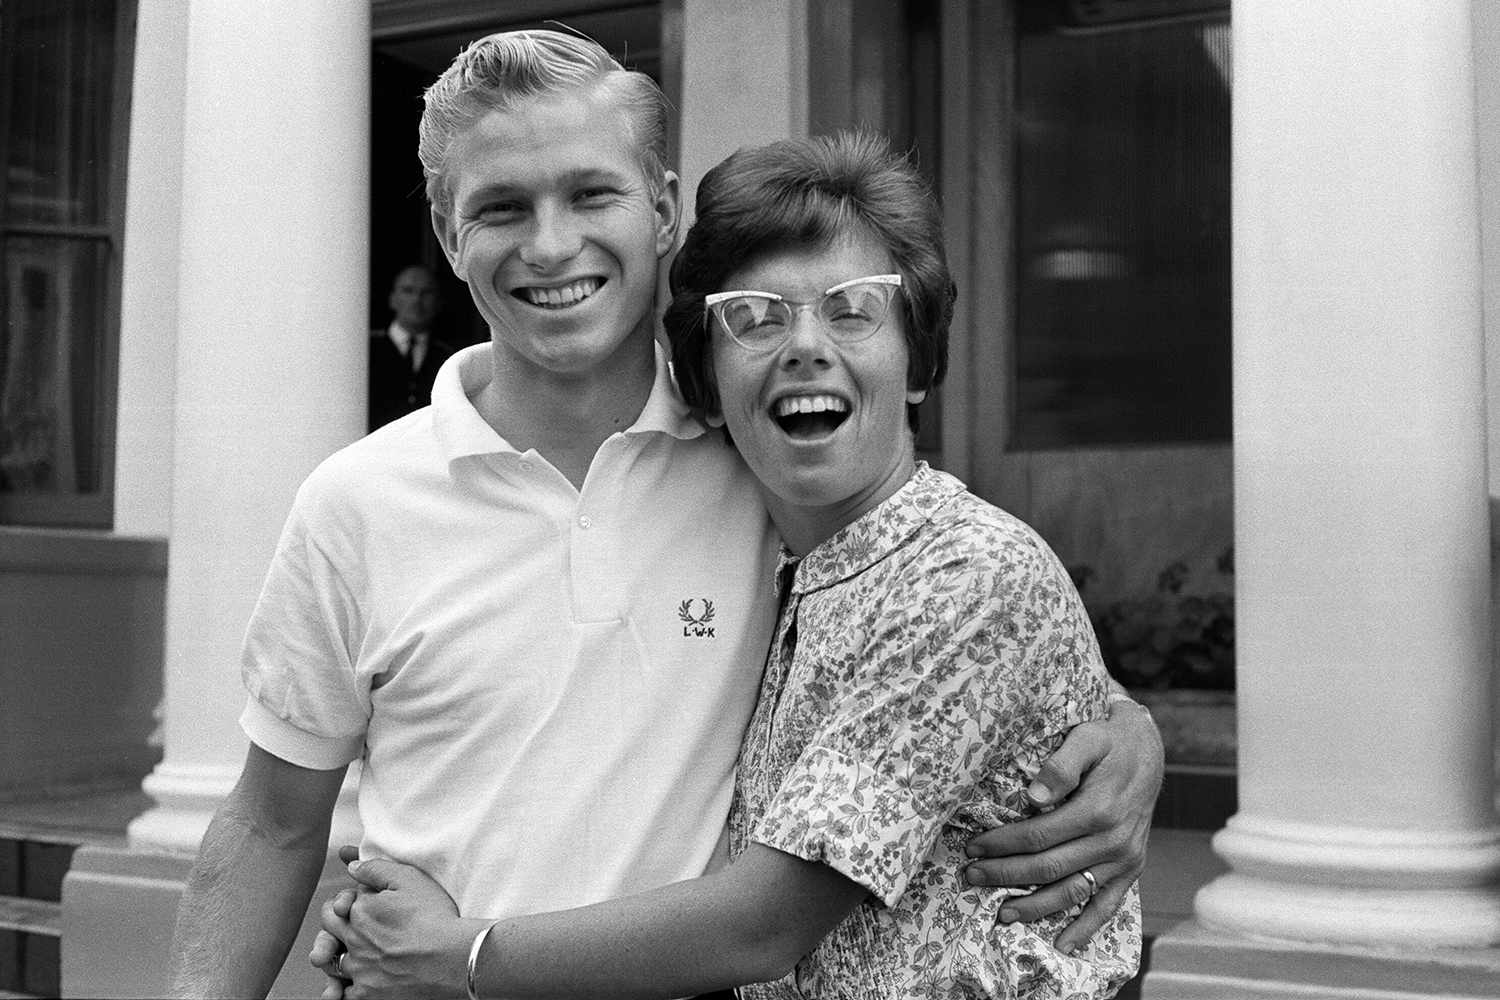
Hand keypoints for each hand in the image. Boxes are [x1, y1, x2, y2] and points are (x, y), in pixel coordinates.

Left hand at [318, 844, 484, 998]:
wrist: (453, 959)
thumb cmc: (435, 919)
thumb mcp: (409, 879)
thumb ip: (375, 870)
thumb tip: (352, 867)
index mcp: (359, 912)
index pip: (334, 906)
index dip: (344, 903)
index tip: (355, 905)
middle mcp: (353, 942)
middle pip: (328, 934)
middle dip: (335, 929)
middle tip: (351, 929)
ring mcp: (358, 971)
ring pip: (333, 965)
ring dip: (338, 959)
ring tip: (357, 957)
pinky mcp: (367, 996)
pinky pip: (344, 994)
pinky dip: (345, 989)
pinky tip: (360, 983)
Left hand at [963, 699, 1162, 953]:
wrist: (1149, 752)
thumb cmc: (1109, 742)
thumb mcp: (1087, 738)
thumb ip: (1062, 764)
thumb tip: (1035, 796)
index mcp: (1099, 810)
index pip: (1039, 835)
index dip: (1003, 844)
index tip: (973, 847)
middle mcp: (1113, 840)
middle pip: (1049, 867)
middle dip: (1006, 875)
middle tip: (971, 876)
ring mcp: (1124, 859)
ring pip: (1073, 892)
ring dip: (1035, 907)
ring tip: (1001, 914)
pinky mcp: (1131, 869)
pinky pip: (1108, 905)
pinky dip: (1086, 927)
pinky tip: (1063, 944)